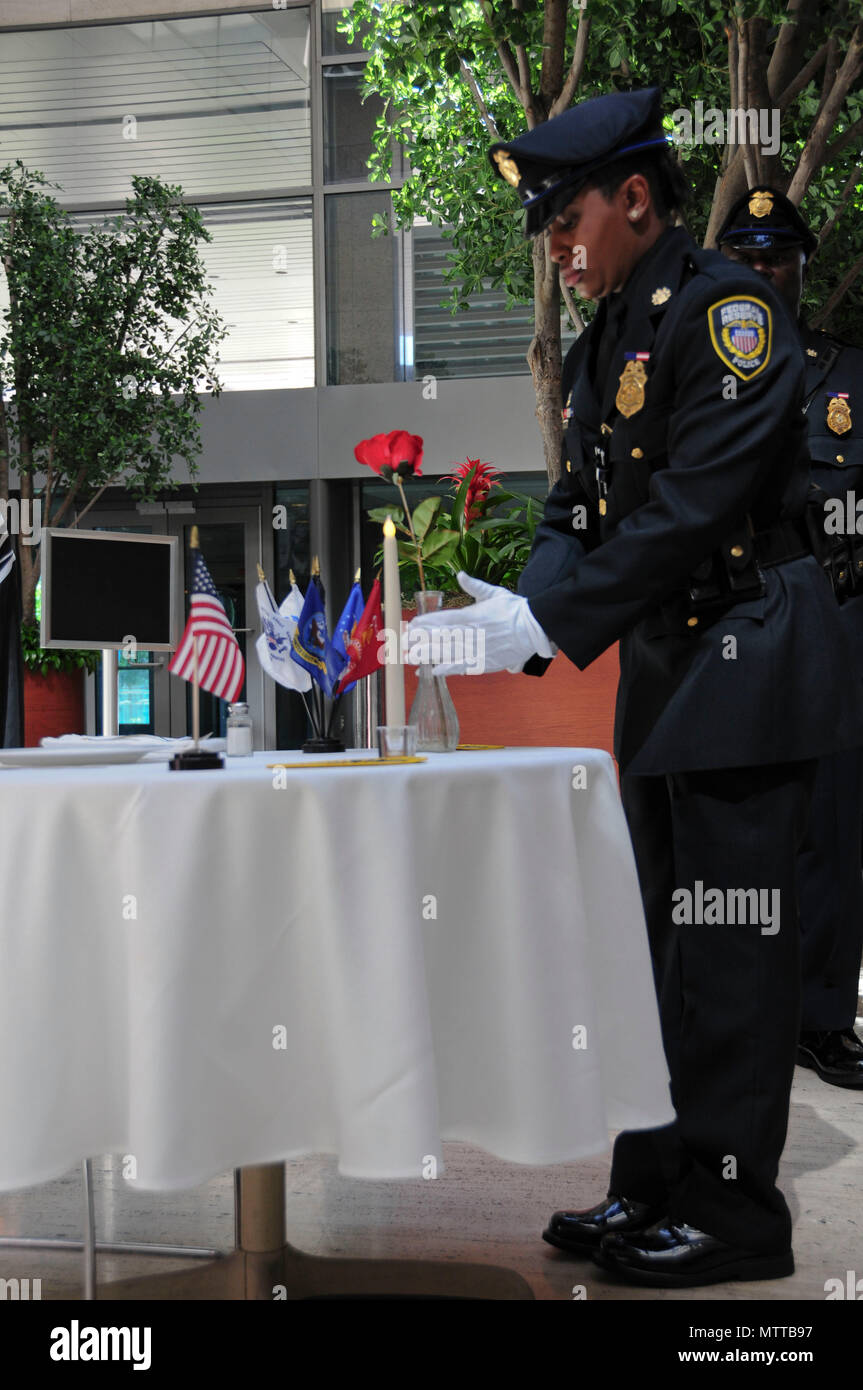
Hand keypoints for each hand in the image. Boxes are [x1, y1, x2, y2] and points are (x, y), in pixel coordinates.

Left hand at [406, 572, 555, 675]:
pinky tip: (433, 671)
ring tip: (410, 658)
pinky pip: (461, 667)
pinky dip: (447, 669)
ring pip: (446, 654)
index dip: (425, 623)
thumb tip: (460, 575)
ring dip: (427, 656)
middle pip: (439, 638)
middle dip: (419, 641)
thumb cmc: (514, 610)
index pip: (442, 619)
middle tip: (401, 644)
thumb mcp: (494, 593)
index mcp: (471, 615)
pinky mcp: (484, 662)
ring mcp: (476, 649)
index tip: (411, 625)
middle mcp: (470, 633)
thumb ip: (474, 586)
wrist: (534, 628)